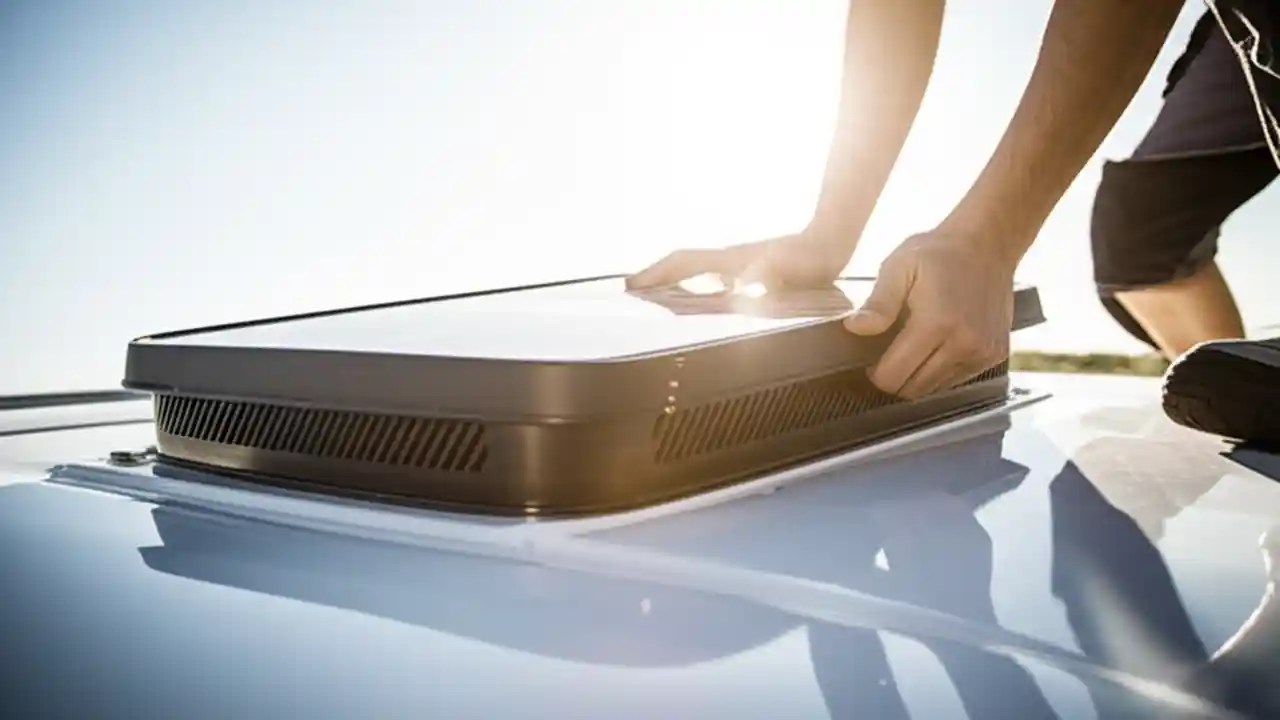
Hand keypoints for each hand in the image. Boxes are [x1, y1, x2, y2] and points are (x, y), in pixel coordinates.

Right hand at [626, 233, 850, 291]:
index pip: (682, 262)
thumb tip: (733, 292)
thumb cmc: (805, 259)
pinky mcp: (750, 274)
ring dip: (674, 284)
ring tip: (656, 303)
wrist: (829, 245)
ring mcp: (738, 266)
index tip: (631, 285)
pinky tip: (700, 307)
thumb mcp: (779, 270)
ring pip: (696, 273)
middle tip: (632, 295)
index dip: (655, 273)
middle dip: (655, 279)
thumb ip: (756, 280)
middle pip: (682, 266)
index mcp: (728, 260)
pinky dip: (697, 290)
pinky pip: (713, 281)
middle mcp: (728, 261)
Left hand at [845, 231, 1014, 398]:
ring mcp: (982, 352)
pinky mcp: (994, 355)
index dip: (875, 373)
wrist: (988, 243)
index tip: (869, 358)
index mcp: (936, 323)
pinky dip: (940, 371)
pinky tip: (935, 346)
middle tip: (888, 352)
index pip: (894, 376)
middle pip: (913, 389)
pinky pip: (956, 380)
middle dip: (894, 377)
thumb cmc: (939, 252)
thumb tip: (854, 328)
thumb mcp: (899, 267)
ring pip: (934, 389)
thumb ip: (878, 303)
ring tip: (913, 345)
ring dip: (917, 375)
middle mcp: (964, 343)